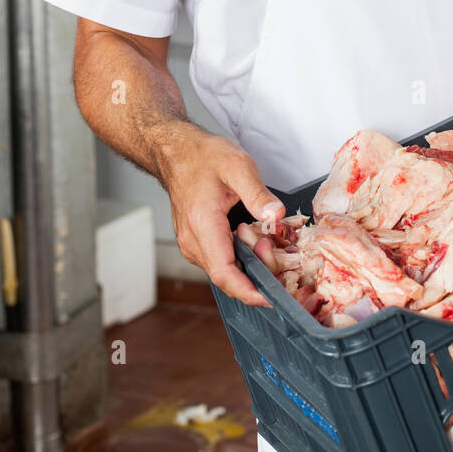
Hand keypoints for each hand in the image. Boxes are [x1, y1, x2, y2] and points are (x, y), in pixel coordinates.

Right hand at [161, 125, 284, 306]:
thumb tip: (275, 215)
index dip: (248, 291)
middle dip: (256, 272)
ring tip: (263, 239)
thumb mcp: (237, 166)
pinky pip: (220, 261)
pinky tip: (251, 240)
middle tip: (271, 244)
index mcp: (202, 226)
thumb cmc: (204, 158)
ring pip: (224, 270)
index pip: (224, 273)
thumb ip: (257, 193)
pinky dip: (239, 258)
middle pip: (227, 276)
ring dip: (248, 264)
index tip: (271, 298)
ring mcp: (191, 245)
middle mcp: (192, 242)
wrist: (177, 153)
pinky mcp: (196, 243)